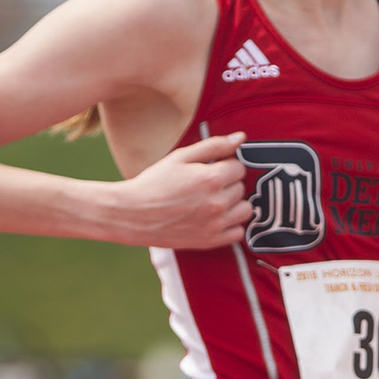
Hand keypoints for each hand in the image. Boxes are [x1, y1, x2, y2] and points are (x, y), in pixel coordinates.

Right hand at [113, 132, 252, 248]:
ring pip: (246, 210)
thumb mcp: (181, 157)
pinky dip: (231, 225)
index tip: (211, 169)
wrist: (133, 214)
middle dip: (228, 183)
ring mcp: (215, 224)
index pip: (239, 167)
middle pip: (241, 187)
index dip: (226, 165)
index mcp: (211, 179)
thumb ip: (214, 145)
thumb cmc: (154, 182)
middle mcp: (217, 203)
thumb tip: (241, 137)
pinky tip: (216, 217)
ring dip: (235, 203)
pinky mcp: (210, 241)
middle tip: (206, 185)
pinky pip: (238, 232)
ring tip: (215, 200)